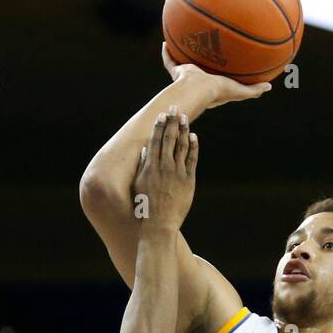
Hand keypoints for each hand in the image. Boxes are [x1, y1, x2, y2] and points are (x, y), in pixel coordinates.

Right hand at [133, 107, 198, 230]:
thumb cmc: (146, 206)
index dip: (159, 126)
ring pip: (181, 146)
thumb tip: (145, 150)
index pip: (155, 141)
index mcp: (150, 167)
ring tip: (184, 117)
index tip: (161, 115)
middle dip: (171, 122)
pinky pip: (192, 159)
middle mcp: (164, 167)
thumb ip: (142, 166)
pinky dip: (193, 146)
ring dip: (183, 129)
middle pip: (169, 139)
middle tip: (174, 108)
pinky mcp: (188, 180)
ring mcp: (177, 173)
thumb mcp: (139, 185)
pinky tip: (193, 136)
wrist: (159, 224)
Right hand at [162, 42, 271, 106]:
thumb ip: (254, 90)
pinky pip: (169, 62)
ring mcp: (187, 77)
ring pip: (183, 65)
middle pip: (199, 71)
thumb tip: (269, 87)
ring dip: (182, 55)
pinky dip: (166, 53)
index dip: (218, 76)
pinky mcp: (178, 72)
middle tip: (202, 51)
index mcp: (213, 87)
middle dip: (200, 63)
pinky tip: (165, 42)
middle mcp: (199, 82)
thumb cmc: (219, 92)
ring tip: (182, 41)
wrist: (199, 90)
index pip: (217, 81)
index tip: (220, 69)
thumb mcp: (240, 91)